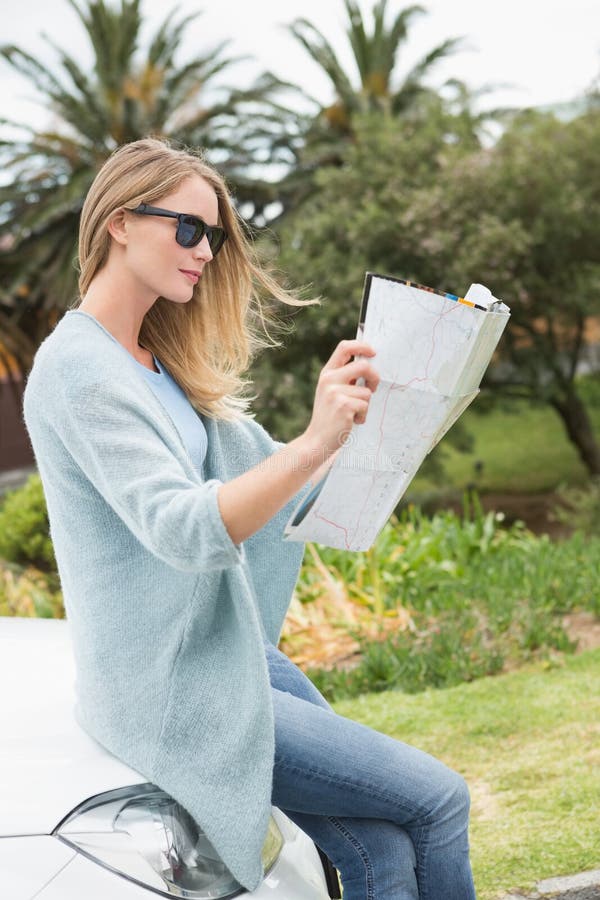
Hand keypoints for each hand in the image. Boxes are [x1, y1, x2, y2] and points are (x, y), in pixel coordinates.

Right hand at [302, 339, 379, 459]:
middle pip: (363, 366)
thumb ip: (345, 378)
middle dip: (374, 377)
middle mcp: (329, 380)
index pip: (344, 347)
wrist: (317, 440)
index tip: (373, 352)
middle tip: (373, 388)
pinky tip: (351, 421)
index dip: (362, 346)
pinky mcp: (344, 406)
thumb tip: (370, 365)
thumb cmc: (329, 416)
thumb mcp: (331, 392)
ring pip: (367, 391)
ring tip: (352, 414)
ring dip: (365, 405)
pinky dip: (362, 416)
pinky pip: (365, 405)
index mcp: (327, 373)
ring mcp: (335, 392)